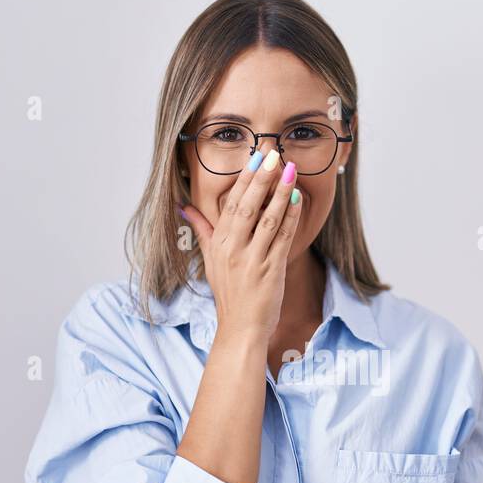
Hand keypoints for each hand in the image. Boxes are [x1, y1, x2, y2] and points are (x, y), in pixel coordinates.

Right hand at [180, 150, 302, 342]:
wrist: (240, 329)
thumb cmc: (229, 294)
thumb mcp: (210, 260)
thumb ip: (201, 230)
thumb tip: (185, 208)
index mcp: (218, 243)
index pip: (231, 204)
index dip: (244, 179)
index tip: (255, 158)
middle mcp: (233, 249)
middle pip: (247, 206)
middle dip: (261, 178)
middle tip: (273, 153)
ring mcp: (252, 260)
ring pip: (268, 219)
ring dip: (280, 193)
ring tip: (290, 170)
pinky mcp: (271, 270)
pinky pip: (282, 238)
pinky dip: (290, 217)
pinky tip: (298, 200)